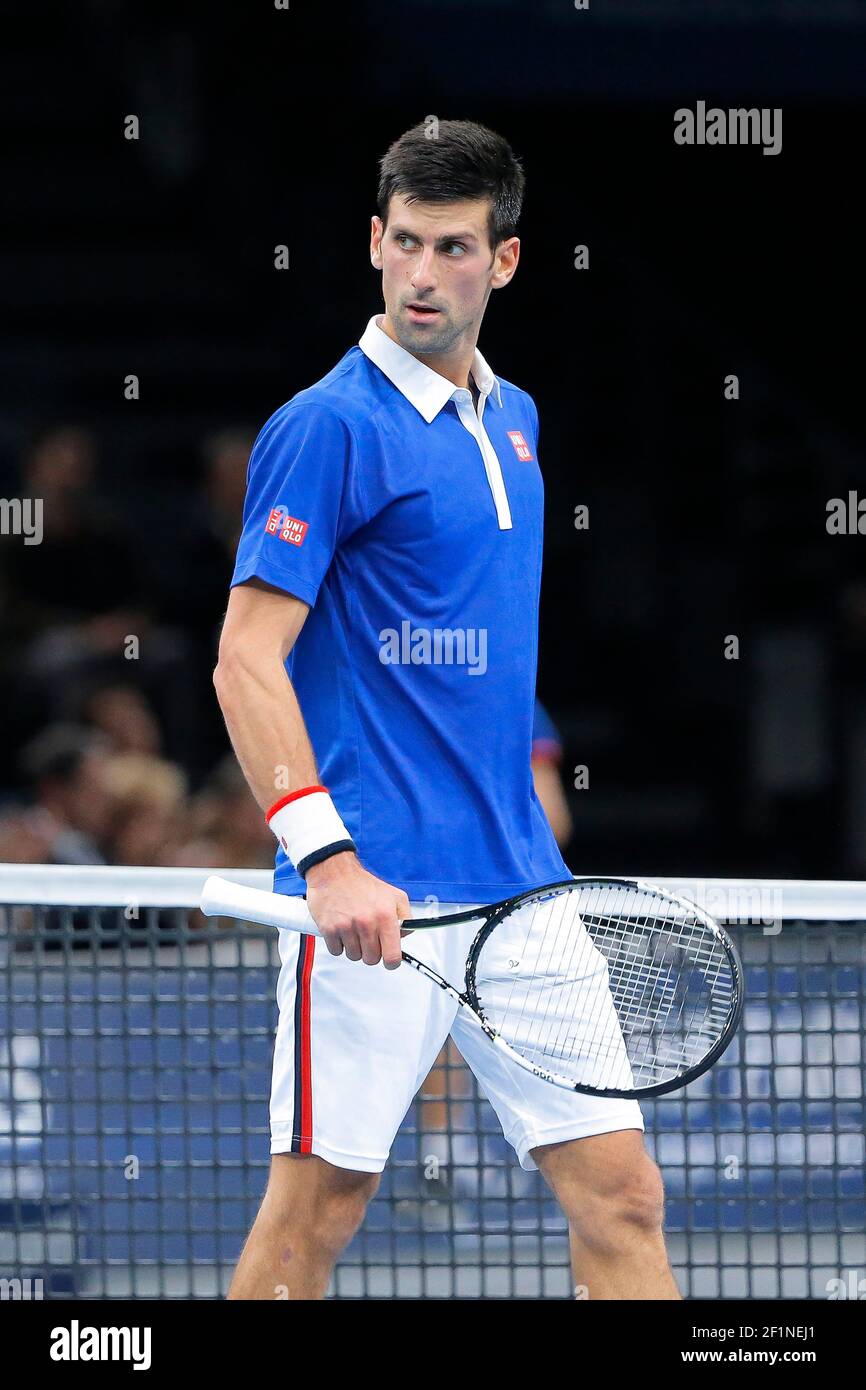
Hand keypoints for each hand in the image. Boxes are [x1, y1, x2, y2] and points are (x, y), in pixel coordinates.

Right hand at [304, 852, 411, 968]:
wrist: (334, 871)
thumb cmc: (363, 884)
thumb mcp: (394, 895)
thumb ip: (405, 917)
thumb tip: (404, 936)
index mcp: (385, 916)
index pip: (392, 956)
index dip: (392, 962)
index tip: (389, 960)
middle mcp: (366, 923)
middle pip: (371, 959)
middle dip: (371, 952)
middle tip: (368, 938)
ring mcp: (346, 927)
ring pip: (354, 956)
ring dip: (354, 947)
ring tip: (354, 930)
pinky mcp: (329, 929)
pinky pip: (336, 951)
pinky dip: (339, 944)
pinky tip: (341, 929)